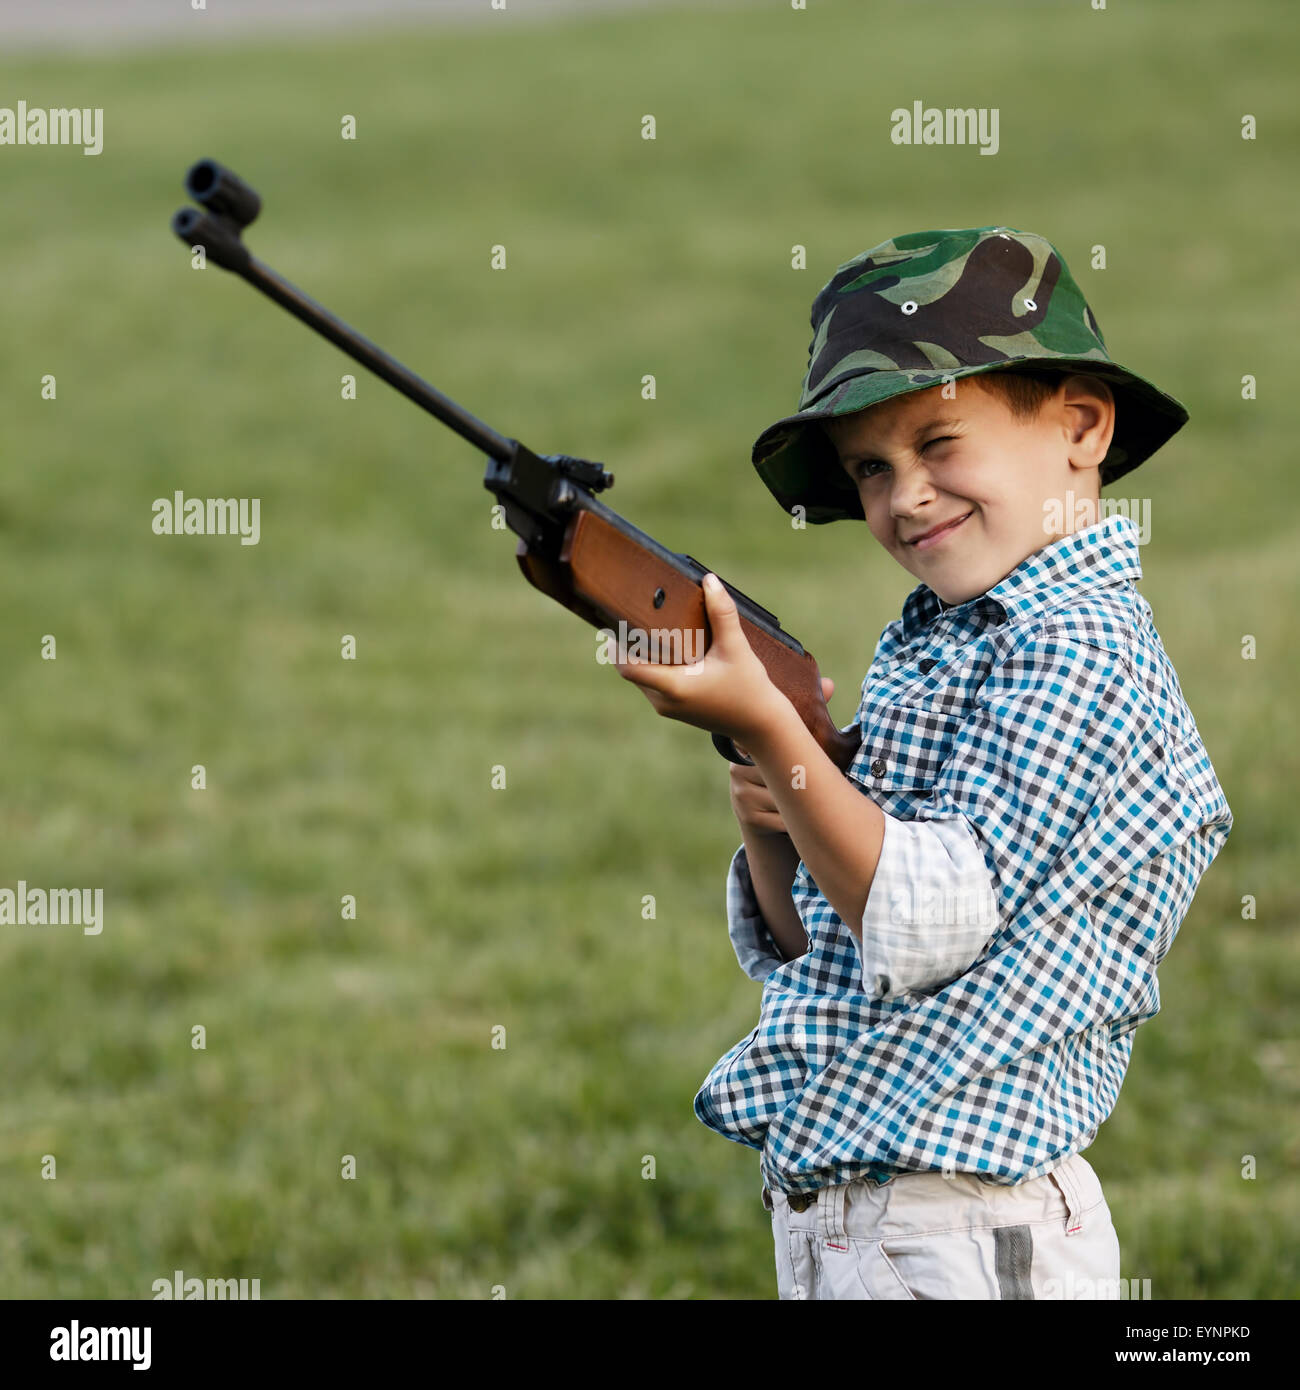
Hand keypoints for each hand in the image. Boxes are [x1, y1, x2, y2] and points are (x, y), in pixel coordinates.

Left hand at [613, 572, 790, 745]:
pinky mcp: (671, 708)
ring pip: (638, 677)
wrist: (759, 725)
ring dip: (637, 655)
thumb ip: (722, 614)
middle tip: (627, 614)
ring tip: (641, 626)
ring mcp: (666, 707)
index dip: (616, 646)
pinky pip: (649, 683)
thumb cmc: (749, 688)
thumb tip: (709, 581)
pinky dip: (650, 665)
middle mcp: (664, 700)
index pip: (628, 667)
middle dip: (625, 645)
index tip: (613, 623)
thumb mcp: (736, 648)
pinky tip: (659, 645)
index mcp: (674, 687)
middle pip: (629, 669)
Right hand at [730, 677, 833, 835]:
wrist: (762, 819)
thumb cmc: (781, 775)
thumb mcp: (792, 748)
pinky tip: (795, 816)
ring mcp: (740, 792)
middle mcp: (736, 767)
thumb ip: (807, 718)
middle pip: (779, 769)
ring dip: (801, 799)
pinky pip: (783, 814)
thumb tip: (829, 684)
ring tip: (803, 796)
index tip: (801, 754)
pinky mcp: (748, 815)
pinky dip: (796, 817)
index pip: (767, 740)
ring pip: (784, 793)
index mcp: (746, 746)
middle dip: (801, 774)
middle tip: (816, 776)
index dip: (786, 745)